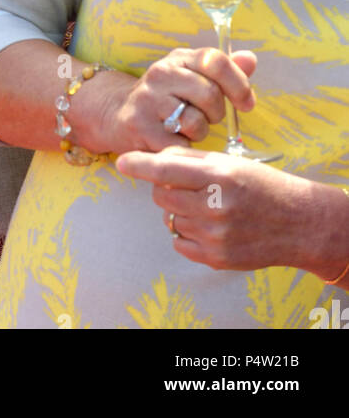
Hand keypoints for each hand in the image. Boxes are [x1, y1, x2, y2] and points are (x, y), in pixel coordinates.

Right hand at [81, 47, 255, 155]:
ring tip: (186, 130)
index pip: (215, 60)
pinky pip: (179, 146)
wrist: (117, 114)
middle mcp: (161, 73)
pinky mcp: (140, 127)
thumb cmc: (165, 98)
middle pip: (209, 94)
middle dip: (216, 114)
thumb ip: (225, 70)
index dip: (238, 83)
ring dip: (199, 133)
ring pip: (195, 122)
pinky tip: (175, 143)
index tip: (246, 104)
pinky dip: (184, 150)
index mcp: (179, 58)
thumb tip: (251, 59)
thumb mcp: (192, 76)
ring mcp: (148, 99)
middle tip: (206, 119)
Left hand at [115, 146, 311, 271]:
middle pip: (161, 195)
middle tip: (186, 185)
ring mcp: (215, 235)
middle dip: (164, 187)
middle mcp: (215, 206)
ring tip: (206, 206)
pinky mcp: (215, 258)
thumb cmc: (262, 185)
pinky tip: (208, 225)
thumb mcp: (230, 162)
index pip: (166, 170)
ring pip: (169, 218)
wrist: (296, 223)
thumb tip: (154, 159)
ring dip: (179, 210)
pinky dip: (186, 232)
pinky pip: (179, 242)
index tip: (121, 163)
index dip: (140, 165)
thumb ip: (191, 161)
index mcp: (219, 176)